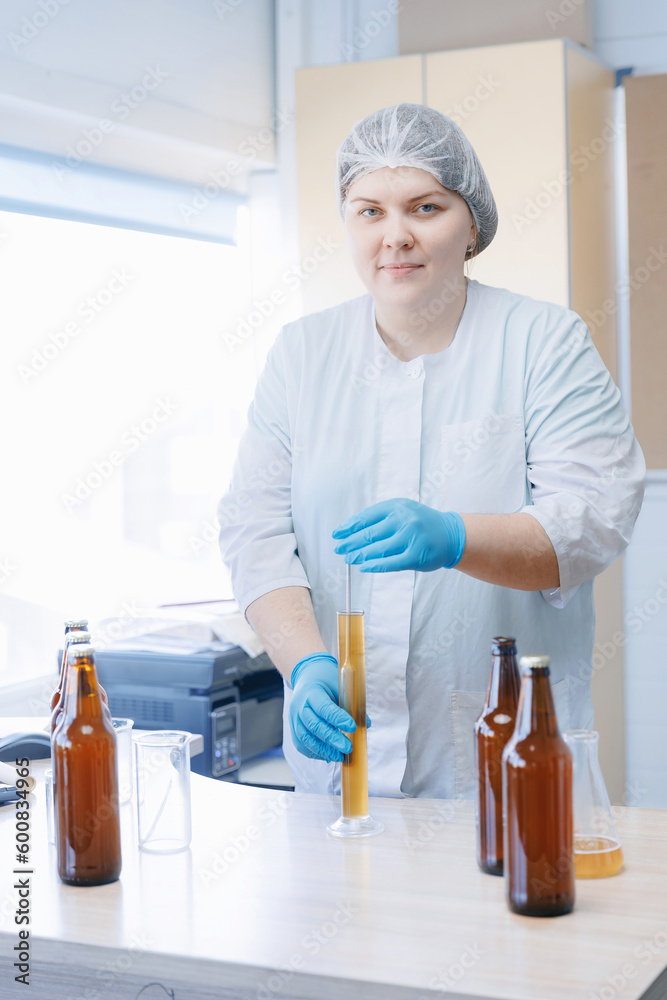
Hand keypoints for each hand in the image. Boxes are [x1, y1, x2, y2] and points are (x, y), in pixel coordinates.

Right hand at [289, 653, 371, 761]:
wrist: (307, 678)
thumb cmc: (326, 682)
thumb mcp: (340, 685)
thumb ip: (352, 703)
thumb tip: (367, 723)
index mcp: (312, 692)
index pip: (324, 707)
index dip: (338, 718)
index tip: (353, 727)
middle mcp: (300, 706)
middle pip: (314, 725)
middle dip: (332, 738)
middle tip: (348, 748)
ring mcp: (294, 718)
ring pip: (305, 737)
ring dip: (323, 750)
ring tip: (339, 756)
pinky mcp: (293, 728)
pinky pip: (300, 744)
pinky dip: (314, 752)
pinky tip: (328, 755)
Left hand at [332, 498, 465, 571]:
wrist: (451, 534)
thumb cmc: (422, 524)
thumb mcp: (403, 511)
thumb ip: (381, 518)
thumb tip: (353, 531)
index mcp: (397, 506)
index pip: (366, 517)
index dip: (349, 527)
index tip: (337, 534)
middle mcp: (403, 519)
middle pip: (369, 533)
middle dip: (350, 543)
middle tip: (339, 549)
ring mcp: (411, 538)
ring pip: (378, 549)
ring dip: (359, 555)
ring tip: (348, 558)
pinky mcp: (416, 555)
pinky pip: (391, 563)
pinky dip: (375, 565)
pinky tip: (363, 567)